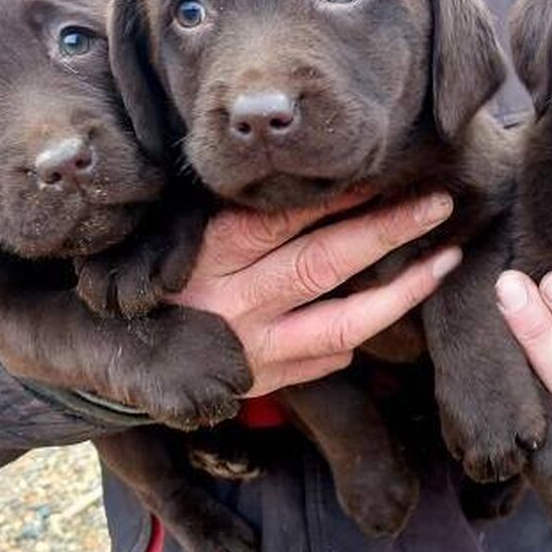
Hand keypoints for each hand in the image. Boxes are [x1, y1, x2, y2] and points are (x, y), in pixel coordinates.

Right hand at [170, 190, 460, 396]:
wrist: (105, 358)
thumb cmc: (148, 281)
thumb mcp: (175, 236)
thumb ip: (230, 218)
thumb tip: (299, 186)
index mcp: (212, 255)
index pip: (287, 217)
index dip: (342, 194)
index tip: (384, 170)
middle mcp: (238, 302)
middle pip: (327, 261)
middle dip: (389, 231)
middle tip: (440, 203)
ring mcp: (255, 349)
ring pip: (345, 320)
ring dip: (402, 291)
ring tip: (445, 258)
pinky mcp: (264, 381)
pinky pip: (327, 358)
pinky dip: (360, 334)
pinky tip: (392, 310)